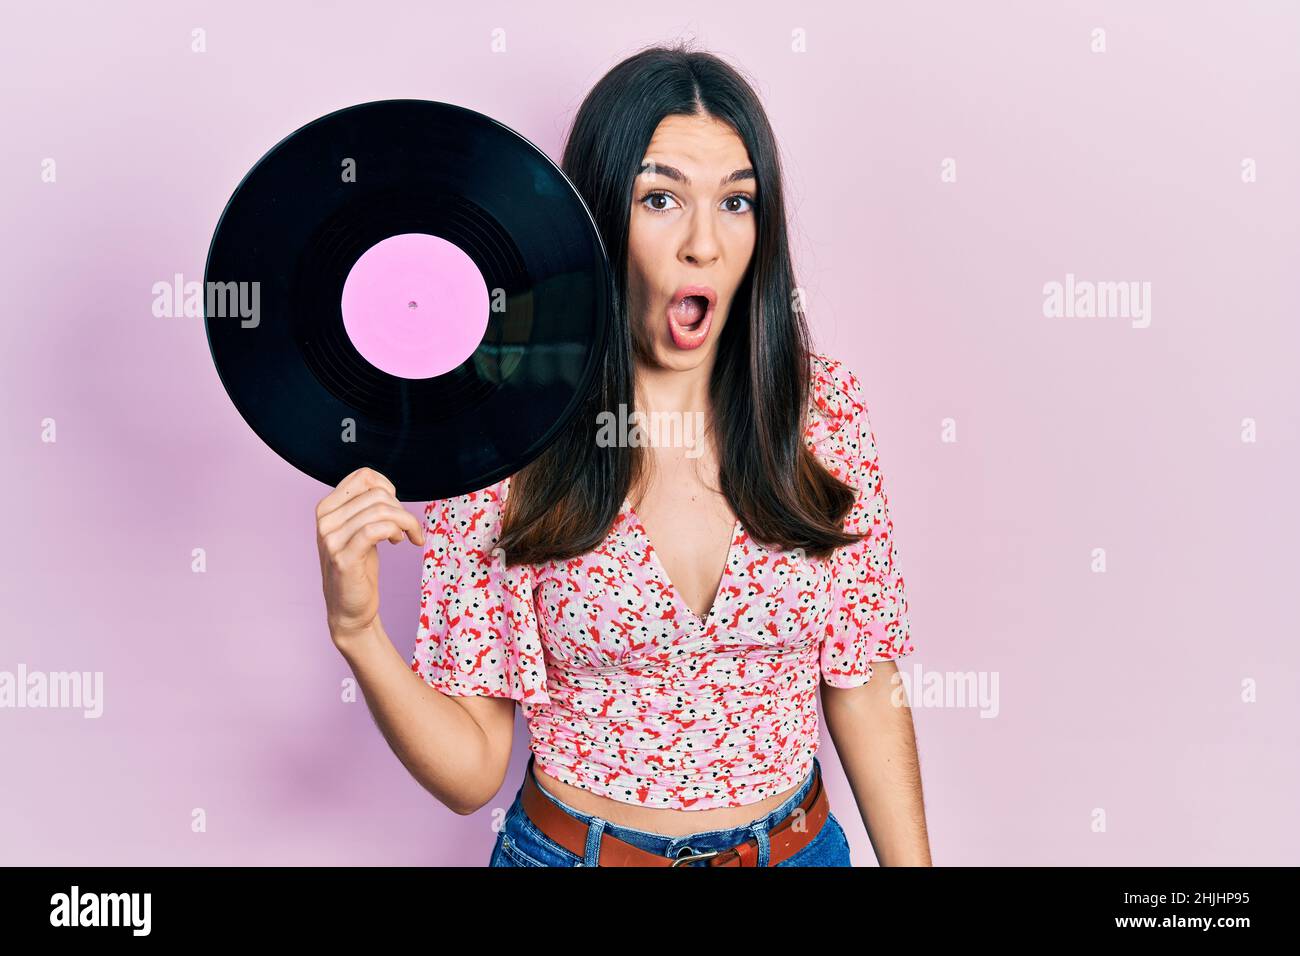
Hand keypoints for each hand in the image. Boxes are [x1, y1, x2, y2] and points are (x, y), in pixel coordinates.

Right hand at [315, 466, 424, 644]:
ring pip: (381, 511)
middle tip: (407, 529)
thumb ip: (364, 506)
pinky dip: (398, 531)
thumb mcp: (358, 529)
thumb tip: (385, 487)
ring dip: (405, 522)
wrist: (349, 609)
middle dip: (401, 509)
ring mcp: (331, 540)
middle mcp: (325, 521)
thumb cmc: (359, 566)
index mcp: (326, 508)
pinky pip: (377, 530)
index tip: (396, 506)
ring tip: (406, 537)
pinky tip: (401, 542)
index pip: (363, 476)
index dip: (387, 487)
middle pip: (377, 494)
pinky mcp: (344, 558)